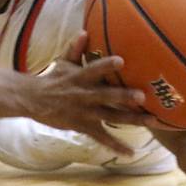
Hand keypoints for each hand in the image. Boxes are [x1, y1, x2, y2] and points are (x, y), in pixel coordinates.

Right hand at [31, 34, 156, 154]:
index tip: (121, 60)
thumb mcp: (63, 62)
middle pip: (107, 96)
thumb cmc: (54, 78)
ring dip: (132, 119)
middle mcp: (85, 95)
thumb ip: (75, 49)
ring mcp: (86, 113)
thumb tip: (84, 32)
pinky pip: (102, 138)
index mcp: (80, 77)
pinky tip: (130, 153)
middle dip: (124, 97)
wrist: (34, 100)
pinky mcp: (84, 127)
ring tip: (151, 121)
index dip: (106, 66)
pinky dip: (116, 146)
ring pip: (112, 117)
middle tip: (142, 97)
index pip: (94, 69)